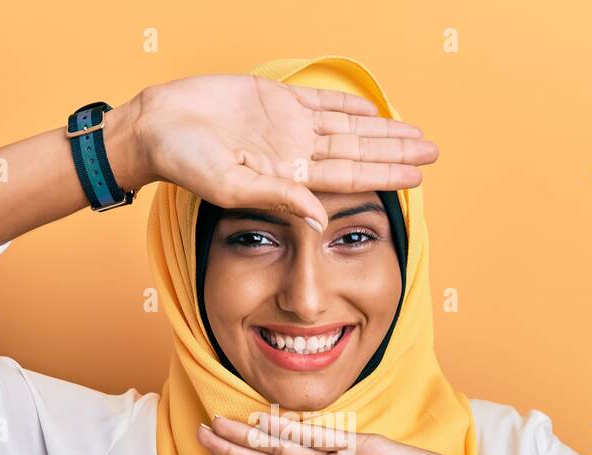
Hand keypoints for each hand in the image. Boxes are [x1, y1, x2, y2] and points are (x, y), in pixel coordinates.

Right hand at [109, 74, 439, 228]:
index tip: (417, 178)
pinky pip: (320, 102)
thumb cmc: (185, 162)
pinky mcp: (274, 99)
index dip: (384, 176)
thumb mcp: (232, 185)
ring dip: (381, 132)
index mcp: (290, 177)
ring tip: (415, 135)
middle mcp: (295, 154)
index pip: (349, 177)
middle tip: (434, 154)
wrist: (156, 127)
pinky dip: (348, 105)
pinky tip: (374, 112)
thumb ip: (278, 197)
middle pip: (358, 153)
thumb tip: (320, 219)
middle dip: (395, 154)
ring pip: (347, 129)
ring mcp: (287, 127)